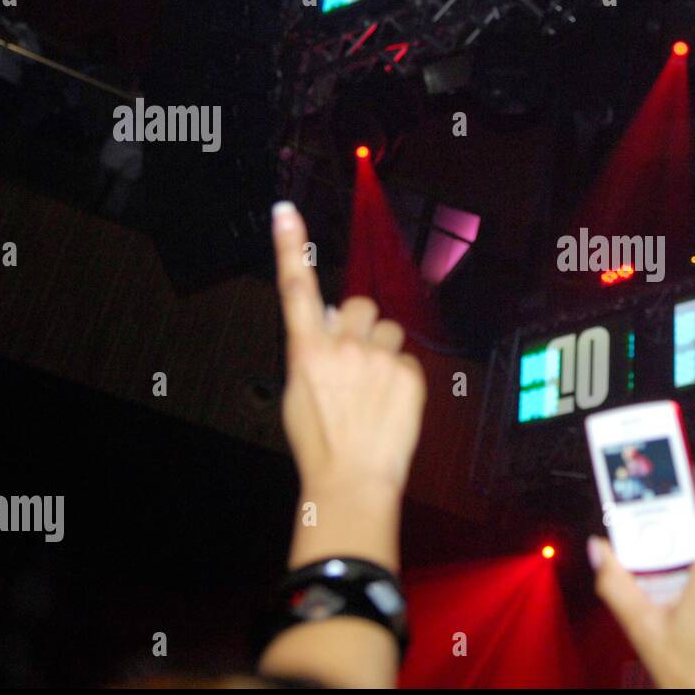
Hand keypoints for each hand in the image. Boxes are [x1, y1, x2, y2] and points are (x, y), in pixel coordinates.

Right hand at [272, 202, 425, 498]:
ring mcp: (378, 359)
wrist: (352, 479)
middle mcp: (343, 347)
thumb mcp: (297, 392)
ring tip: (373, 389)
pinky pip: (407, 358)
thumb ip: (313, 349)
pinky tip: (388, 403)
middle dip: (359, 325)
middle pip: (358, 306)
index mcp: (306, 351)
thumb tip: (330, 320)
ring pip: (388, 330)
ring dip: (382, 350)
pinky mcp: (408, 373)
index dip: (290, 247)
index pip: (296, 289)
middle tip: (356, 360)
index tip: (286, 215)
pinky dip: (400, 376)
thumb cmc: (321, 442)